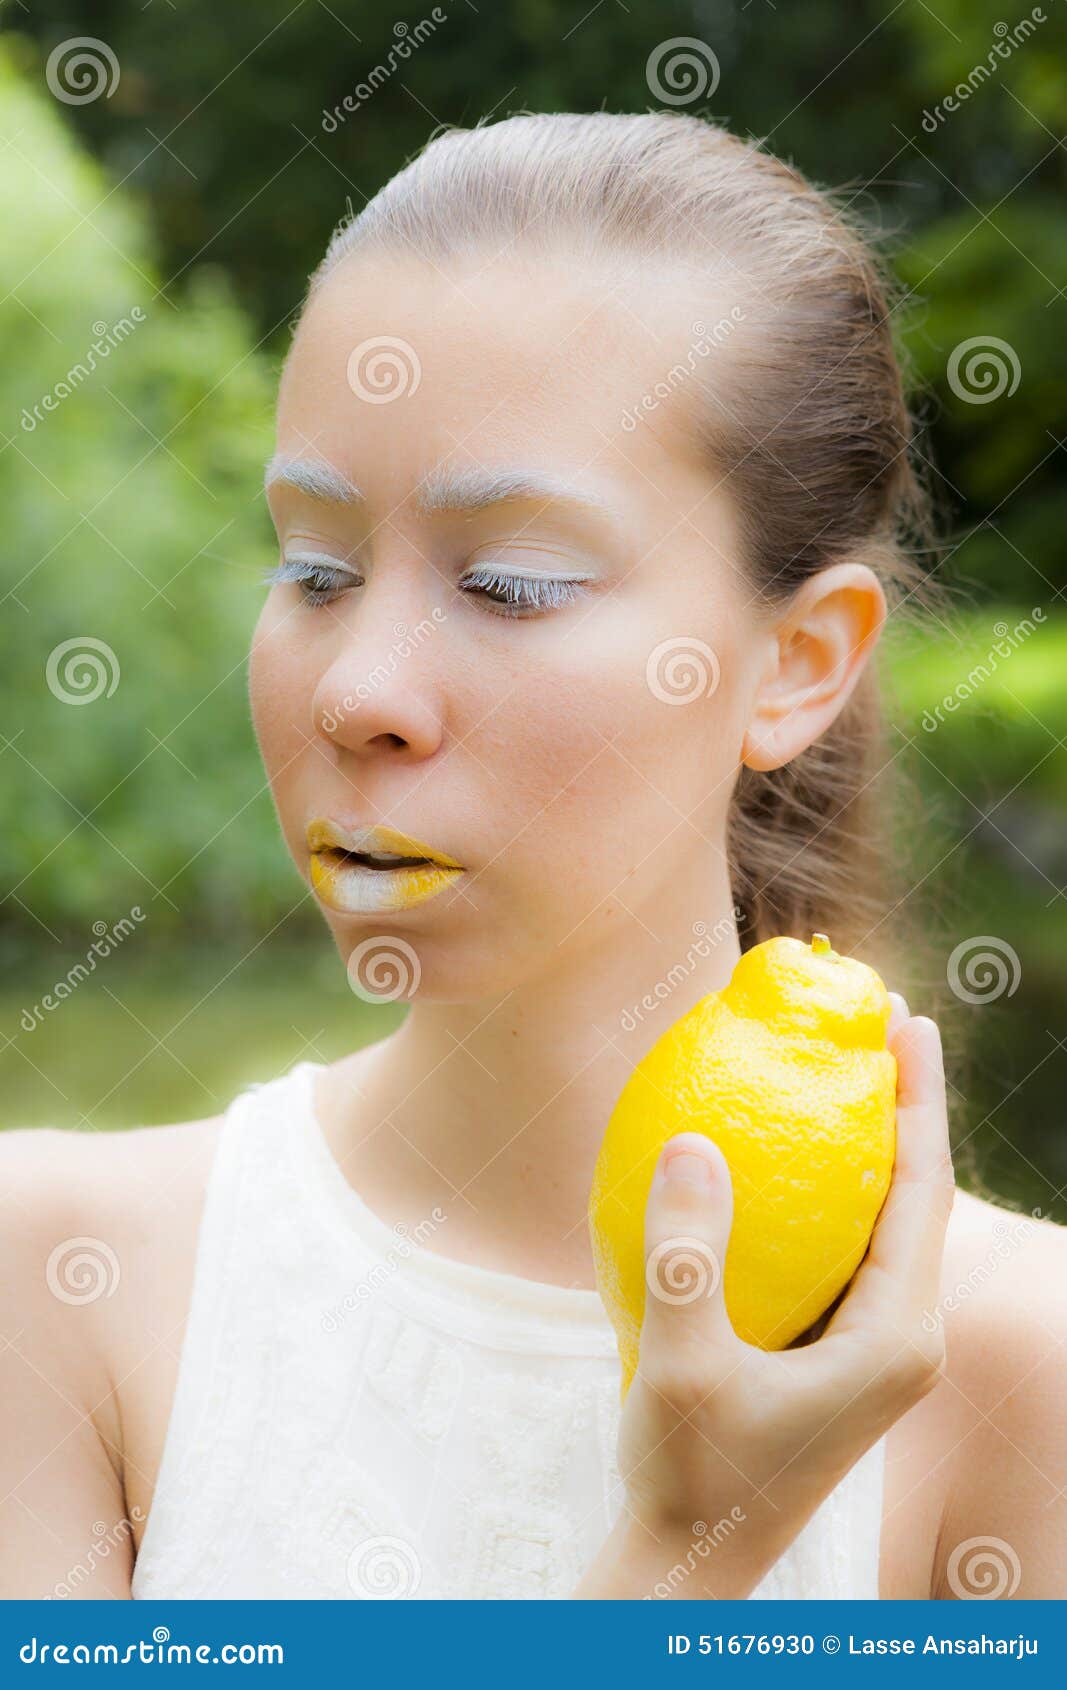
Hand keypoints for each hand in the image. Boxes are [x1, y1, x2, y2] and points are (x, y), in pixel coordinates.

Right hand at [575, 999, 954, 1598]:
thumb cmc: (688, 1472)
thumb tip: (688, 1139)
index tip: (907, 1022)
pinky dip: (837, 1190)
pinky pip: (853, 1248)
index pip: (923, 1195)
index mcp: (895, 1339)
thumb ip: (685, 1254)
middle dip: (908, 1108)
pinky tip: (794, 1155)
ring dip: (877, 1144)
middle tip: (882, 1022)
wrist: (693, 1554)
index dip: (919, 1103)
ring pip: (891, 1222)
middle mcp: (904, 1338)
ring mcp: (877, 1347)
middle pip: (921, 1197)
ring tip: (849, 1068)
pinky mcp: (844, 1352)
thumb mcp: (680, 1363)